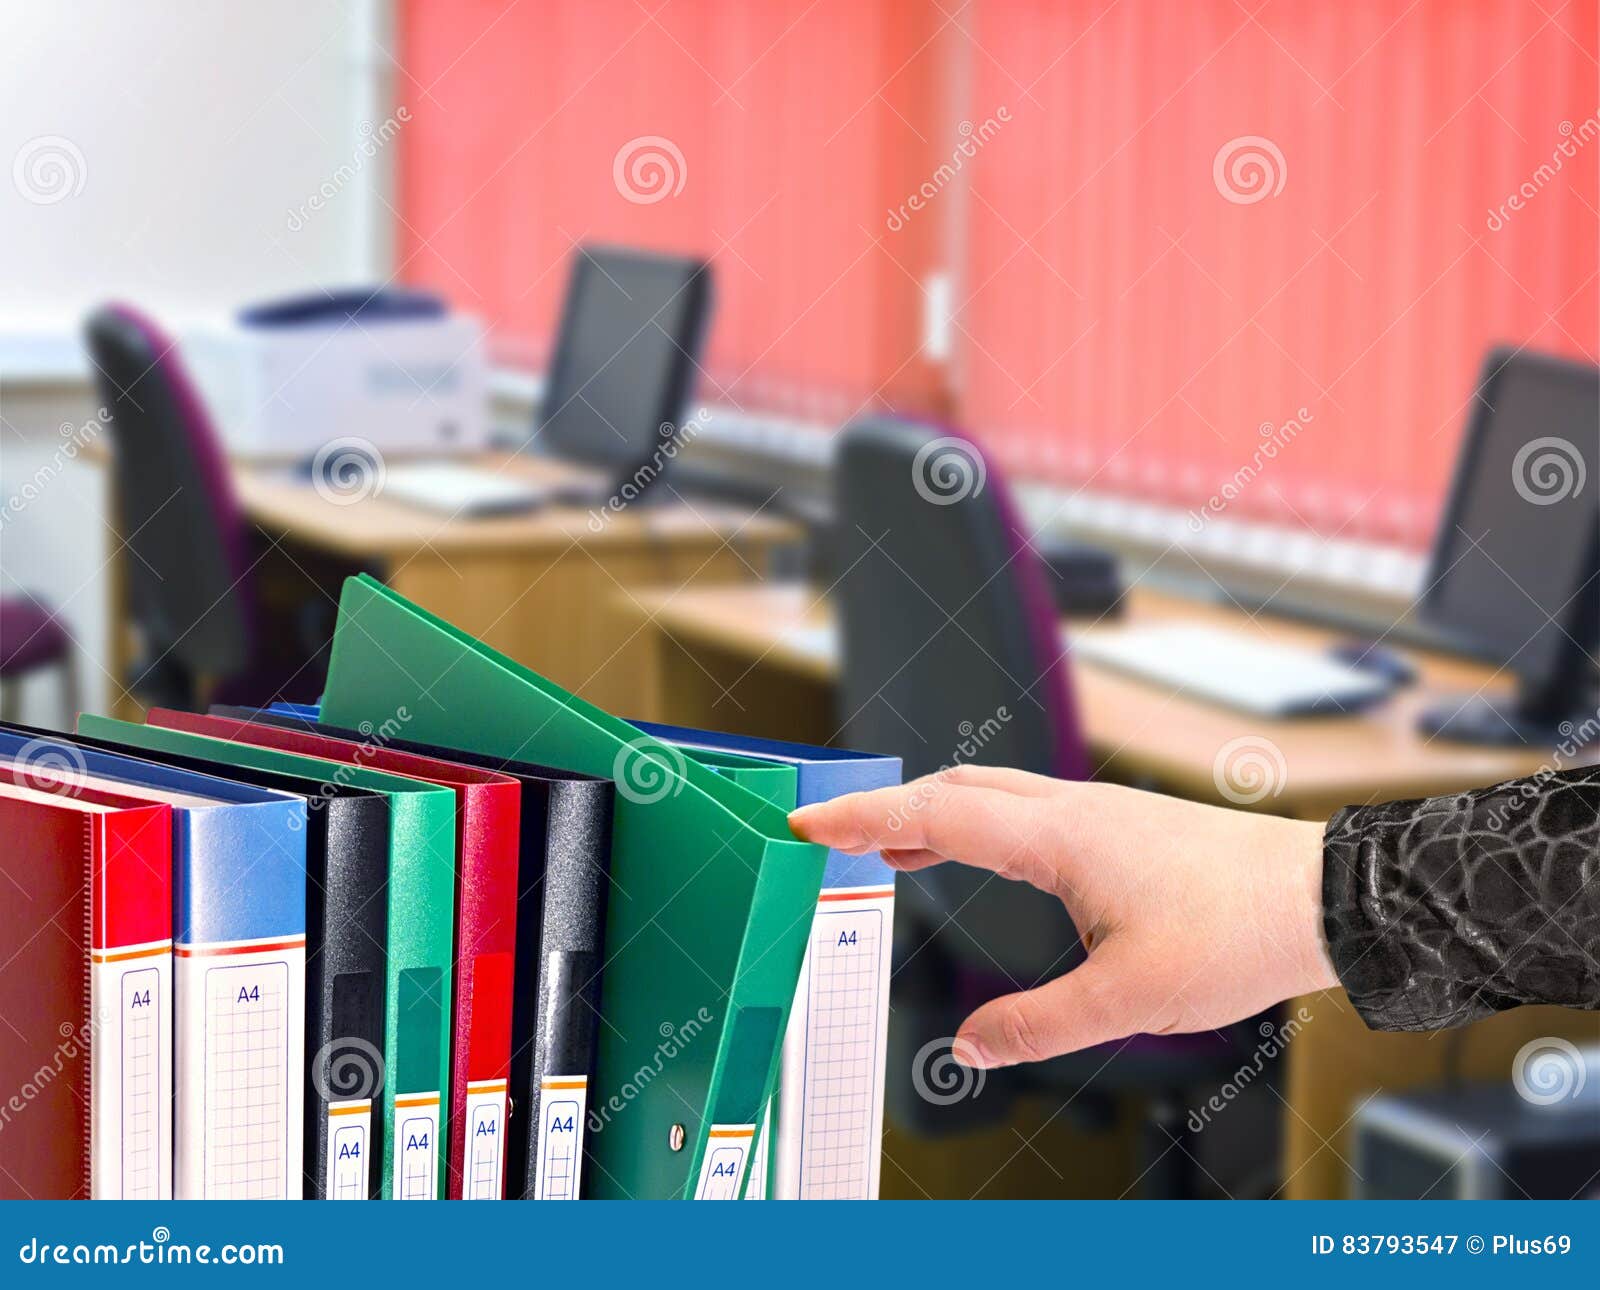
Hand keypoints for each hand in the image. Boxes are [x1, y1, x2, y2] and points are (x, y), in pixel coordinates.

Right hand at [788, 767, 1336, 1068]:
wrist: (1320, 896)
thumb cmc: (1237, 933)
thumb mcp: (1129, 999)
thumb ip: (1038, 1025)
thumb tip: (970, 1048)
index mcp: (1060, 838)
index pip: (936, 814)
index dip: (864, 818)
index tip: (811, 820)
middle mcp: (1072, 809)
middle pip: (953, 787)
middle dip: (885, 806)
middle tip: (833, 831)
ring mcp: (1098, 811)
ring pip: (991, 790)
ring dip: (932, 810)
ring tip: (891, 845)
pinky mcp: (1121, 825)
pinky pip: (1024, 805)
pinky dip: (977, 819)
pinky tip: (982, 853)